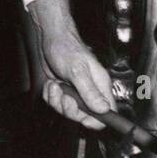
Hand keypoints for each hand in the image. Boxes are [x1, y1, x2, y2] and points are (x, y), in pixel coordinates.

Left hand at [28, 0, 113, 130]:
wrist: (49, 37)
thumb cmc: (66, 47)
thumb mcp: (77, 69)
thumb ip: (89, 90)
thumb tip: (103, 109)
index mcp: (100, 87)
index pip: (107, 113)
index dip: (96, 120)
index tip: (82, 117)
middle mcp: (89, 91)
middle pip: (84, 116)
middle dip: (69, 109)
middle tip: (64, 95)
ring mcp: (75, 91)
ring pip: (67, 110)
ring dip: (57, 100)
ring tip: (55, 85)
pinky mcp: (62, 89)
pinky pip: (55, 102)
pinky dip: (50, 95)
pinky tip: (51, 83)